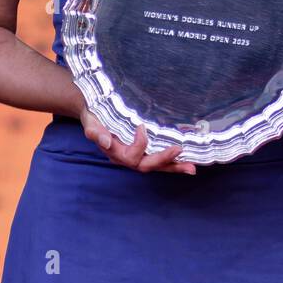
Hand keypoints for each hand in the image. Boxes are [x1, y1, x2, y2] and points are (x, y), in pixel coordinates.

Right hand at [79, 101, 197, 174]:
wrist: (97, 115)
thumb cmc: (95, 117)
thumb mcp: (91, 122)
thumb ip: (95, 131)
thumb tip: (106, 141)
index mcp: (115, 153)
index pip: (130, 156)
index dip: (139, 144)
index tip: (141, 126)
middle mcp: (127, 158)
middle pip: (146, 165)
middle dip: (163, 159)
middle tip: (178, 149)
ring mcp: (138, 157)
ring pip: (157, 166)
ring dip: (175, 167)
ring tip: (192, 168)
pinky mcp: (146, 153)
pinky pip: (161, 161)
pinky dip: (174, 163)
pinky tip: (189, 163)